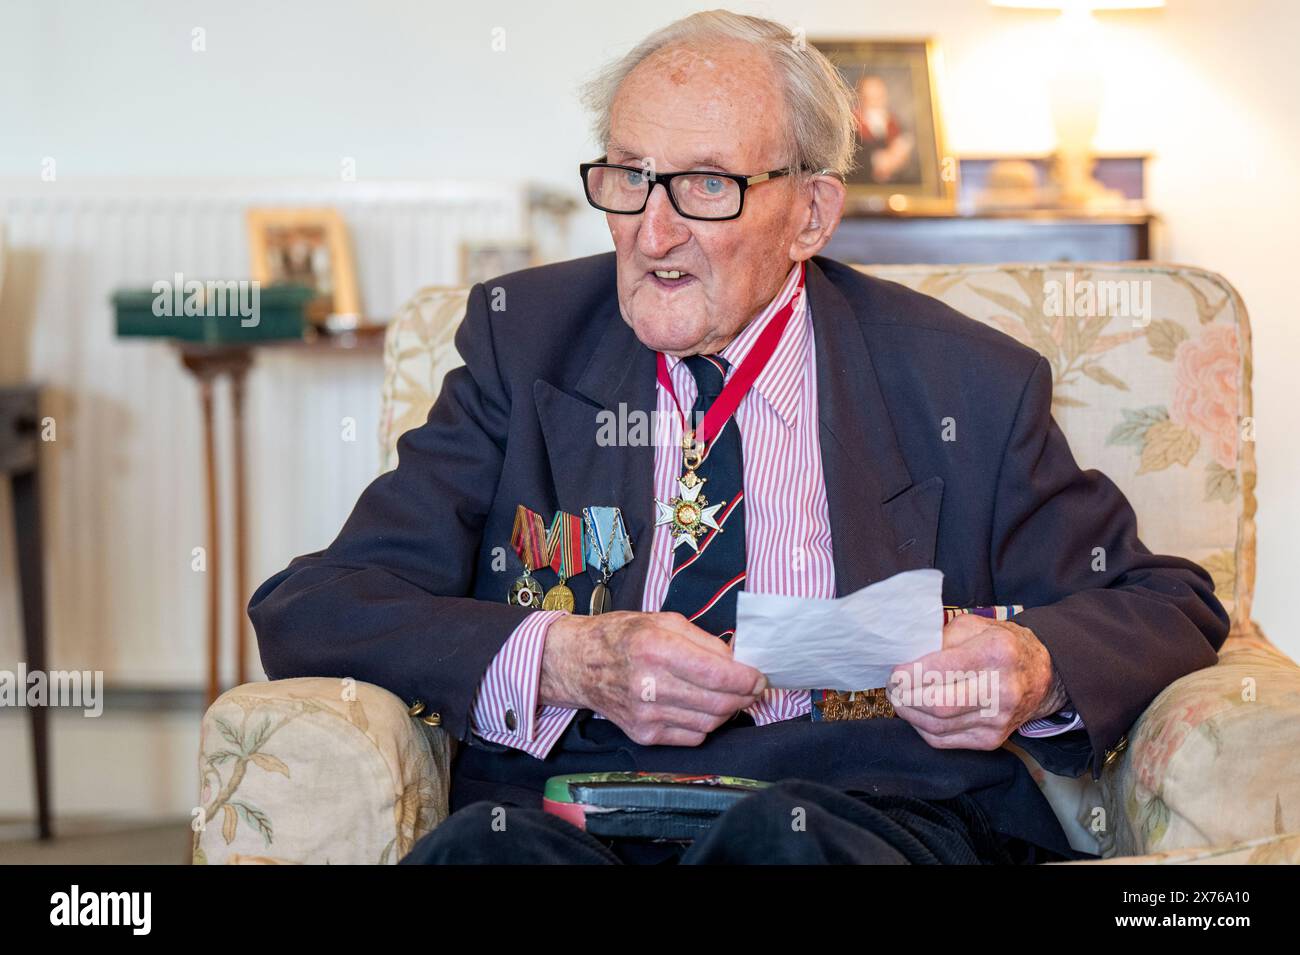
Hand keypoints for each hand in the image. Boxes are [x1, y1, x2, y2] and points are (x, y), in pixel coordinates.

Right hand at [539, 611, 766, 746]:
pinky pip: (692, 737)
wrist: (579, 663)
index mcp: (656, 648)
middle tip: (752, 687)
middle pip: (718, 702)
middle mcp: (649, 684)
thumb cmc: (623, 636)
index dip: (747, 678)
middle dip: (744, 696)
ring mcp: (645, 714)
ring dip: (728, 711)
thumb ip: (705, 641)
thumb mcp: (664, 621)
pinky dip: (706, 724)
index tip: (759, 676)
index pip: (717, 674)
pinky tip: (702, 707)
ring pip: (709, 723)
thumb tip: (739, 660)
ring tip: (728, 696)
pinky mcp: (643, 734)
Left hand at [887, 615, 1067, 750]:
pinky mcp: (993, 740)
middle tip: (892, 687)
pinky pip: (945, 741)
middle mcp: (1001, 688)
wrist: (1042, 674)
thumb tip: (905, 657)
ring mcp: (999, 719)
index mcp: (996, 653)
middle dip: (905, 697)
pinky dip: (923, 729)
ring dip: (909, 714)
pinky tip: (917, 715)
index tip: (894, 672)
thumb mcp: (974, 627)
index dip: (909, 674)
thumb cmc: (1000, 645)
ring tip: (900, 699)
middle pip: (938, 704)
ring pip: (938, 726)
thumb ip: (940, 639)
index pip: (940, 670)